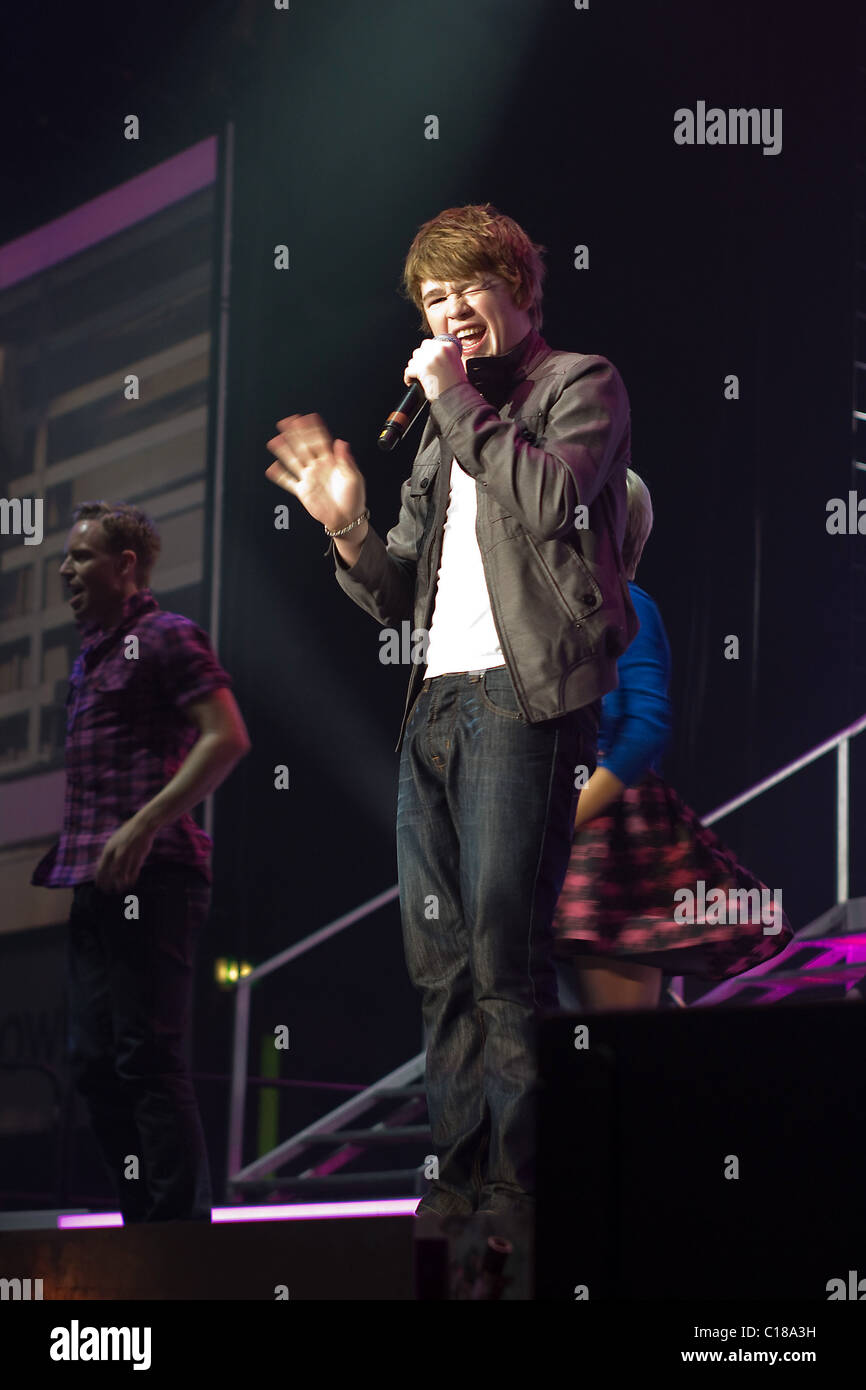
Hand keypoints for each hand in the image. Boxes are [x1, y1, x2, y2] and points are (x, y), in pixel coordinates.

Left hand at [95, 816, 155, 893]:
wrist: (142, 826)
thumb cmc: (127, 833)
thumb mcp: (113, 841)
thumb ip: (109, 854)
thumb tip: (102, 865)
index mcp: (109, 849)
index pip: (101, 868)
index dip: (99, 879)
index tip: (99, 886)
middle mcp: (117, 854)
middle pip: (110, 874)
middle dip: (108, 885)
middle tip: (107, 892)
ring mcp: (128, 857)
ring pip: (122, 876)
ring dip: (120, 885)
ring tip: (119, 891)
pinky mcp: (139, 859)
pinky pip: (133, 873)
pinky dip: (131, 880)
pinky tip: (130, 884)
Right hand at [265, 414, 365, 531]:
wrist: (347, 519)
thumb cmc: (354, 499)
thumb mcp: (354, 477)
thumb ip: (346, 460)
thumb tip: (342, 442)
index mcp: (331, 461)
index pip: (320, 441)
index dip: (313, 429)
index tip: (307, 417)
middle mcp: (318, 467)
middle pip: (303, 446)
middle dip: (295, 434)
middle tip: (287, 421)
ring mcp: (309, 478)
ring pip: (293, 460)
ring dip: (284, 450)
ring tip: (275, 440)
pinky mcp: (302, 491)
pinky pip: (288, 482)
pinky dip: (280, 475)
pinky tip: (272, 467)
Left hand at [404, 337, 465, 400]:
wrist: (457, 398)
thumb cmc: (458, 386)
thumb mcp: (457, 364)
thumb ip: (445, 356)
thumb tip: (432, 355)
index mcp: (450, 347)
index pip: (432, 343)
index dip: (428, 353)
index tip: (428, 361)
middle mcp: (440, 350)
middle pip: (422, 349)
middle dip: (421, 359)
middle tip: (423, 369)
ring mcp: (430, 358)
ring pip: (414, 359)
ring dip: (415, 368)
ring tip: (418, 377)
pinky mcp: (421, 368)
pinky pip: (409, 370)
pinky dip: (409, 377)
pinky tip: (412, 382)